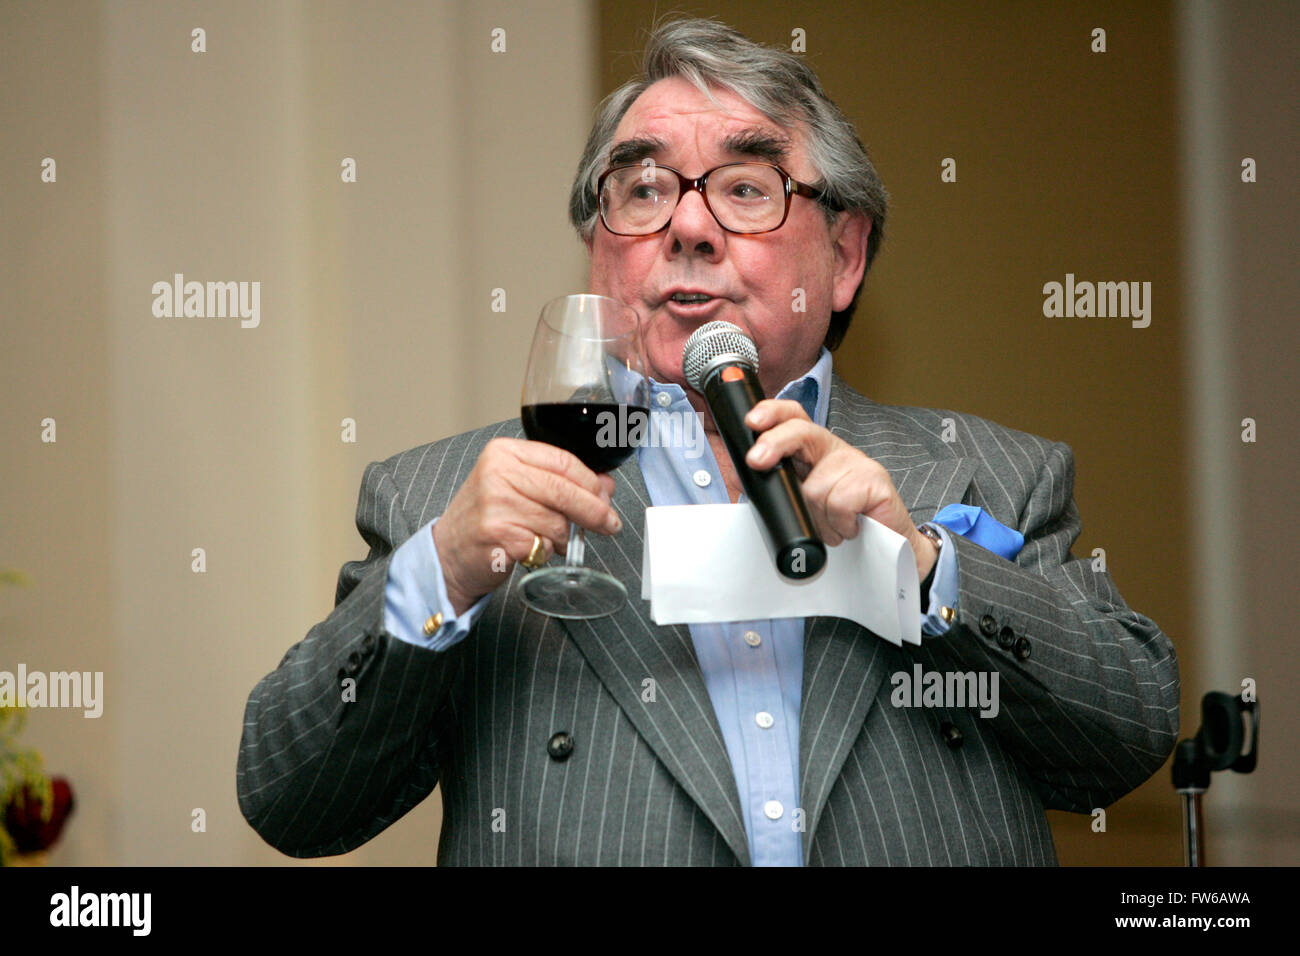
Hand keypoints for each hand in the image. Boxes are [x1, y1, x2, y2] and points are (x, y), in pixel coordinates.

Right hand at [432, 438, 620, 614]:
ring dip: (563, 537)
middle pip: (564, 490)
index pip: (563, 461)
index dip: (592, 481)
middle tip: (609, 524)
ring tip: (547, 539)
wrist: (448, 551)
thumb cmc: (486, 517)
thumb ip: (559, 482)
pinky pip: (544, 544)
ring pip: (558, 521)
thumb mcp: (518, 487)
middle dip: (594, 511)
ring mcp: (496, 504)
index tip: (606, 496)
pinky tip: (534, 549)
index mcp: (504, 453)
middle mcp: (497, 473)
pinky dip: (547, 551)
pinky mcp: (499, 535)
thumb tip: (605, 486)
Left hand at [743, 400, 938, 580]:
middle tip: (757, 460)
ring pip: (815, 488)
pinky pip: (839, 503)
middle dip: (775, 444)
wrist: (889, 545)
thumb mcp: (803, 503)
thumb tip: (742, 477)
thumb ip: (777, 488)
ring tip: (833, 525)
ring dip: (818, 518)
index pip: (793, 418)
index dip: (772, 413)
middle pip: (801, 433)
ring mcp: (857, 462)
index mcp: (814, 450)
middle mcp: (834, 450)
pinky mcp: (876, 479)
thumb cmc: (843, 522)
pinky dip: (839, 523)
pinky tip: (850, 526)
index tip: (752, 421)